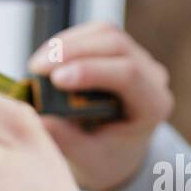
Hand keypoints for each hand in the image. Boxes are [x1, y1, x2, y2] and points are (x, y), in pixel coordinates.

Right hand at [27, 20, 173, 190]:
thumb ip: (67, 139)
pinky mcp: (119, 49)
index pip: (129, 75)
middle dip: (72, 51)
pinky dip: (67, 43)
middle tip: (37, 68)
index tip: (56, 80)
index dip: (91, 71)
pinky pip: (94, 33)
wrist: (117, 151)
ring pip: (104, 33)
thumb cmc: (107, 157)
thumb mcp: (88, 158)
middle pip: (116, 45)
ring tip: (38, 65)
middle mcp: (152, 76)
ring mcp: (138, 58)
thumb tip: (38, 116)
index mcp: (153, 105)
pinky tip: (47, 59)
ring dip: (67, 44)